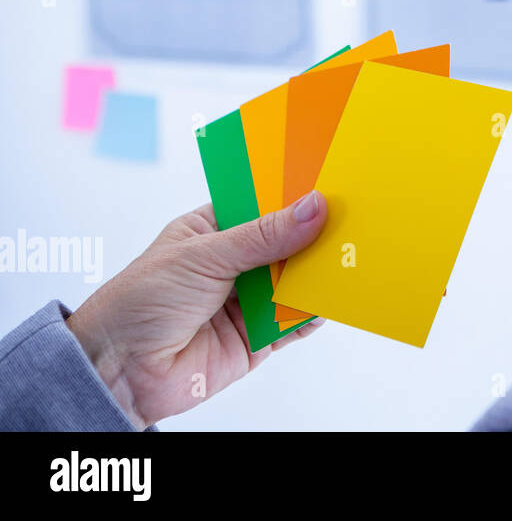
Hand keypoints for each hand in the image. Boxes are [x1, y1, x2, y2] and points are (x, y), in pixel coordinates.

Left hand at [65, 191, 327, 428]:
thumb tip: (313, 208)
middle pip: (286, 242)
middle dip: (314, 234)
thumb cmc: (139, 302)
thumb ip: (263, 236)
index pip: (263, 204)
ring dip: (318, 273)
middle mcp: (234, 262)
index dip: (293, 195)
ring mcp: (247, 299)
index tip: (330, 182)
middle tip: (350, 219)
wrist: (118, 371)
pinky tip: (330, 299)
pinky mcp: (257, 336)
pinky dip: (313, 312)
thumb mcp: (204, 256)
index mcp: (214, 229)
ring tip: (349, 256)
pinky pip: (295, 322)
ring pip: (295, 281)